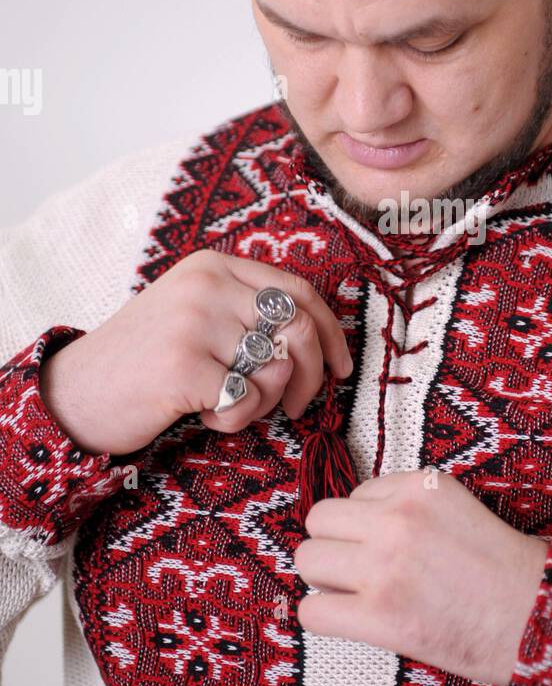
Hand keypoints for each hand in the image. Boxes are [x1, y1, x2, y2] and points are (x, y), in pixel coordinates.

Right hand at [39, 249, 352, 455]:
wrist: (76, 392)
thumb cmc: (146, 361)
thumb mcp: (196, 314)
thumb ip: (248, 313)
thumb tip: (320, 341)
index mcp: (213, 264)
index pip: (298, 290)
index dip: (329, 332)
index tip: (342, 368)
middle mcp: (205, 284)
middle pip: (297, 327)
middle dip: (312, 375)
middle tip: (299, 406)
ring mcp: (193, 322)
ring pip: (275, 369)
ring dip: (264, 402)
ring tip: (227, 405)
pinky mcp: (182, 367)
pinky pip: (245, 402)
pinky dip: (234, 421)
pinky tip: (202, 415)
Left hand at [294, 469, 548, 685]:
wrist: (536, 618)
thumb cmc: (500, 570)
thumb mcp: (455, 508)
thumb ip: (406, 506)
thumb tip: (348, 528)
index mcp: (420, 486)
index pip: (356, 496)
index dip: (367, 527)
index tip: (392, 550)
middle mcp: (398, 518)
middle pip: (319, 520)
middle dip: (335, 547)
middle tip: (362, 573)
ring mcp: (386, 565)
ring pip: (307, 560)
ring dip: (326, 580)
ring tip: (358, 597)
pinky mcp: (380, 614)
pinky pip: (312, 610)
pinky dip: (326, 618)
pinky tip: (355, 623)